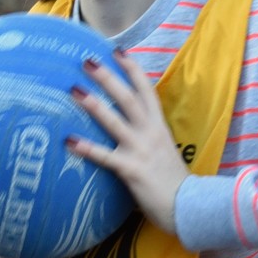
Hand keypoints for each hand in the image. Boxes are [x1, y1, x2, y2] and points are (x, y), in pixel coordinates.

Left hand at [67, 54, 189, 234]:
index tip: (117, 50)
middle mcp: (150, 133)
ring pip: (114, 120)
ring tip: (73, 89)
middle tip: (86, 60)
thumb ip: (148, 138)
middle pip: (127, 98)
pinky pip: (105, 156)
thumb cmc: (173, 183)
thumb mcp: (163, 152)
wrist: (188, 207)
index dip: (132, 69)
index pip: (146, 90)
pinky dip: (86, 148)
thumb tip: (130, 130)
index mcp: (159, 127)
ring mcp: (141, 150)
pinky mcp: (132, 169)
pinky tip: (68, 141)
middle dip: (107, 77)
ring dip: (93, 104)